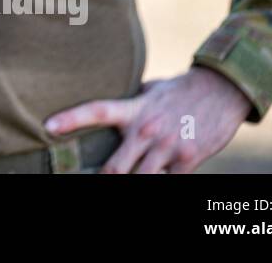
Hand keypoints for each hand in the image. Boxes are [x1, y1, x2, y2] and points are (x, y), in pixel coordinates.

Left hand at [43, 66, 251, 172]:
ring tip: (123, 178)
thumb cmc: (181, 89)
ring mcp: (168, 148)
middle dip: (102, 179)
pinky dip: (159, 181)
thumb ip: (131, 102)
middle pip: (115, 168)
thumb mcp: (151, 90)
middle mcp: (148, 130)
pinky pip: (167, 182)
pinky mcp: (188, 161)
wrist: (223, 90)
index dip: (71, 119)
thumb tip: (112, 110)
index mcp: (135, 109)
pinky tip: (156, 175)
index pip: (97, 111)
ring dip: (132, 183)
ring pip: (141, 182)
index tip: (48, 126)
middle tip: (87, 178)